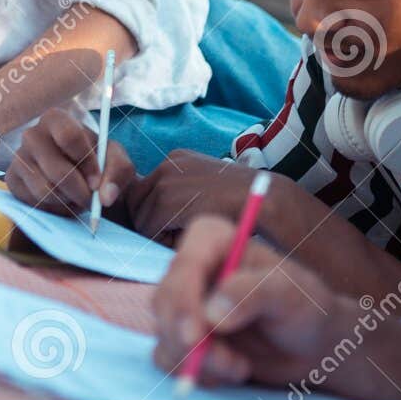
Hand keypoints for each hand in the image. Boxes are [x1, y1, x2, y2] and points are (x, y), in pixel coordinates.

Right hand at [4, 106, 135, 215]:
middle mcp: (32, 134)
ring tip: (76, 197)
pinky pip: (33, 201)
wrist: (78, 177)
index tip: (97, 182)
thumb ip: (119, 172)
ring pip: (45, 189)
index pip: (68, 136)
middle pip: (57, 169)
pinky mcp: (12, 180)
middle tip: (90, 201)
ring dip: (66, 201)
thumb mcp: (115, 161)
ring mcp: (18, 157)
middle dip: (78, 191)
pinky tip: (60, 201)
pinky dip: (52, 208)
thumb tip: (105, 196)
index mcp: (57, 119)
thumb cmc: (96, 163)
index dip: (86, 162)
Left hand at [124, 151, 309, 243]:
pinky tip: (189, 237)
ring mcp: (165, 179)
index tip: (176, 225)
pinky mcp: (167, 198)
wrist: (263, 199)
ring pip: (141, 217)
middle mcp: (167, 164)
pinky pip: (150, 227)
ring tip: (187, 236)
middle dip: (151, 223)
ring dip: (158, 233)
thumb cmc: (241, 202)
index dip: (154, 214)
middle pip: (136, 202)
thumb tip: (149, 219)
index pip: (144, 191)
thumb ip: (180, 196)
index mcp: (176, 160)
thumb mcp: (206, 189)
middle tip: (178, 235)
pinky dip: (164, 239)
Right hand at [151, 215, 341, 388]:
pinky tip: (229, 372)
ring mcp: (185, 304)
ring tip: (240, 367)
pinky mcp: (183, 336)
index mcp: (214, 241)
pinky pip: (169, 358)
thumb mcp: (289, 293)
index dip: (182, 297)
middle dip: (190, 339)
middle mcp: (193, 269)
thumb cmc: (304, 306)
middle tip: (228, 363)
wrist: (310, 345)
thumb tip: (210, 315)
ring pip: (164, 333)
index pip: (186, 261)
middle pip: (164, 301)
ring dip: (198, 360)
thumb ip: (252, 294)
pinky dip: (196, 372)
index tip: (195, 335)